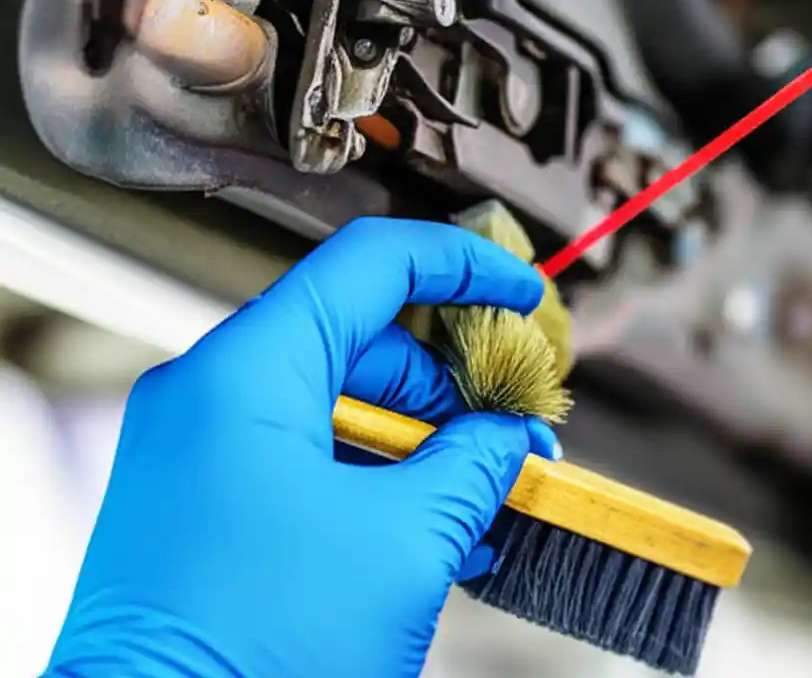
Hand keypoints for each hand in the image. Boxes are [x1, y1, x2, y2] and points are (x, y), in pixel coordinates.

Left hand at [44, 218, 560, 677]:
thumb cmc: (251, 655)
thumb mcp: (405, 542)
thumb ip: (476, 466)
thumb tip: (514, 439)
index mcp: (247, 375)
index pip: (371, 265)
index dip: (463, 267)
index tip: (519, 292)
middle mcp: (210, 398)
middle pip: (360, 337)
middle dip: (449, 379)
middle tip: (511, 421)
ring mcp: (201, 452)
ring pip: (337, 401)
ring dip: (419, 437)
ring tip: (478, 491)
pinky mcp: (206, 504)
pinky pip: (306, 456)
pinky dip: (374, 474)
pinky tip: (431, 522)